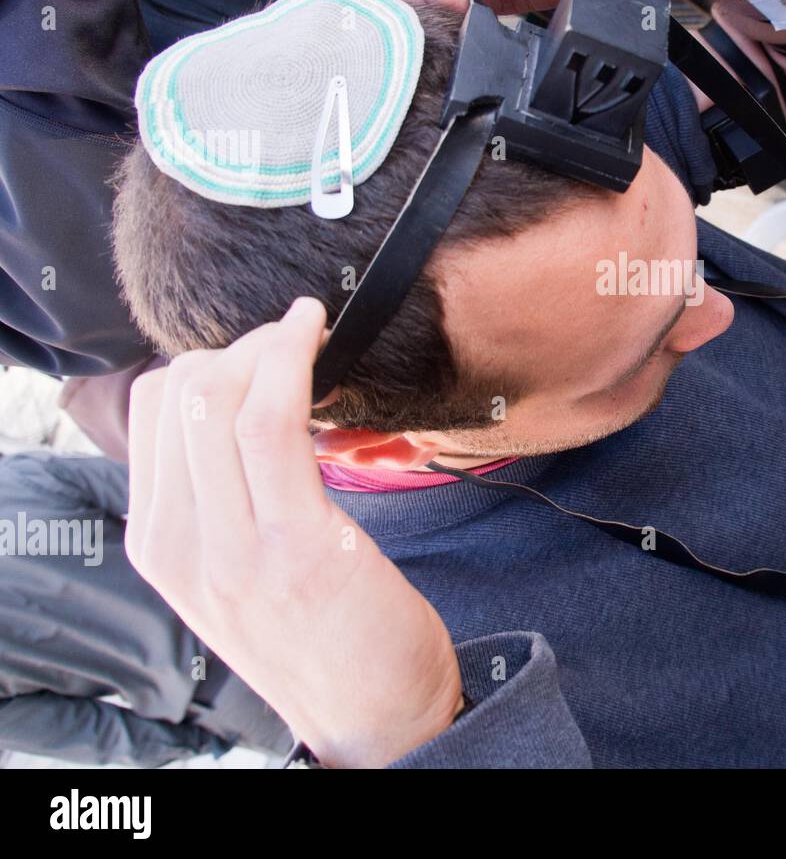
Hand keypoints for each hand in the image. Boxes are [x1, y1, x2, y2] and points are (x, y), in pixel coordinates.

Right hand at [125, 297, 463, 767]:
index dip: (210, 361)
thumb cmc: (320, 630)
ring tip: (306, 330)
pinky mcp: (297, 547)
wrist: (372, 713)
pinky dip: (291, 361)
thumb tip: (236, 407)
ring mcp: (233, 551)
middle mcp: (180, 548)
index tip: (262, 353)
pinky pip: (273, 425)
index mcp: (158, 547)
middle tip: (293, 342)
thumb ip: (221, 498)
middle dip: (239, 346)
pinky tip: (314, 335)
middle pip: (180, 396)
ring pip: (219, 402)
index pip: (154, 413)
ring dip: (268, 345)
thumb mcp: (238, 571)